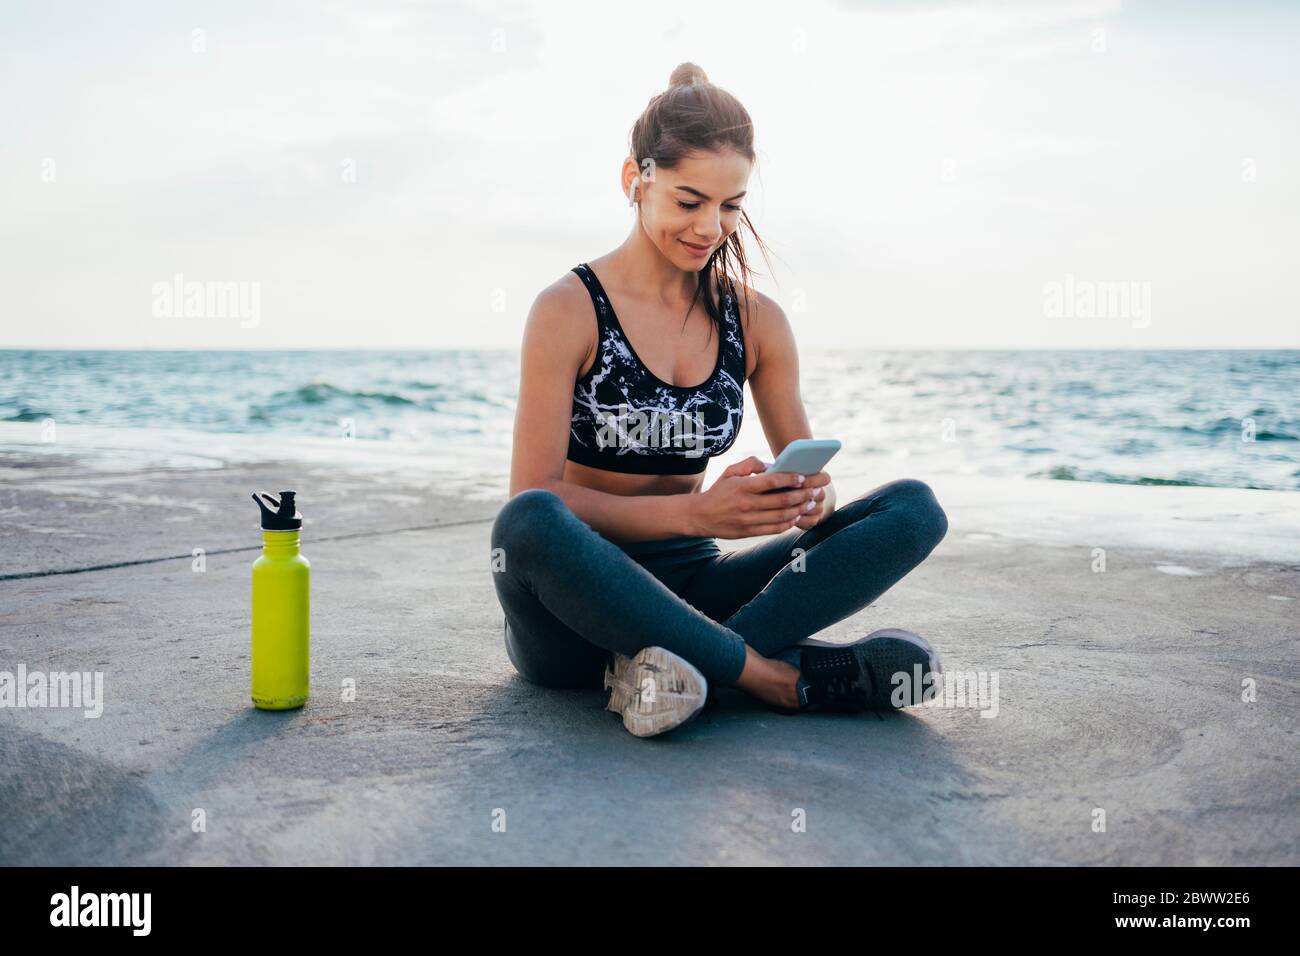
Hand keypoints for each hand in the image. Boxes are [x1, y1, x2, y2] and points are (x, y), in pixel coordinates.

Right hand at [686, 456, 825, 538]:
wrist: (700, 516)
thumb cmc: (718, 491)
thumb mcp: (729, 471)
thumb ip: (750, 464)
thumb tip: (771, 465)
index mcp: (743, 486)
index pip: (772, 481)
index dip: (790, 479)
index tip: (803, 477)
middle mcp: (747, 504)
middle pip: (782, 501)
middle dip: (802, 495)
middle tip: (814, 491)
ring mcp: (748, 520)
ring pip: (781, 516)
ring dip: (799, 510)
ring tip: (809, 503)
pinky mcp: (749, 532)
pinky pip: (774, 528)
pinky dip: (788, 523)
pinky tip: (795, 517)